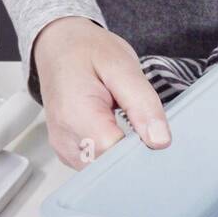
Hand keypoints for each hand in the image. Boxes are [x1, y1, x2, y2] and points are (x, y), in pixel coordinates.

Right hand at [34, 16, 169, 167]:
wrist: (58, 45)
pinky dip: (113, 154)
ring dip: (123, 155)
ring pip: (104, 170)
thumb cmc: (86, 51)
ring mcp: (64, 147)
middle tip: (147, 128)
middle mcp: (65, 137)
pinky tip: (120, 133)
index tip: (156, 136)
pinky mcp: (69, 151)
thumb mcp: (122, 65)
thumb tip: (159, 140)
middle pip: (109, 167)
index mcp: (76, 114)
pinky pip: (96, 164)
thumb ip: (142, 104)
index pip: (116, 155)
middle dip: (135, 154)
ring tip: (130, 126)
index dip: (142, 150)